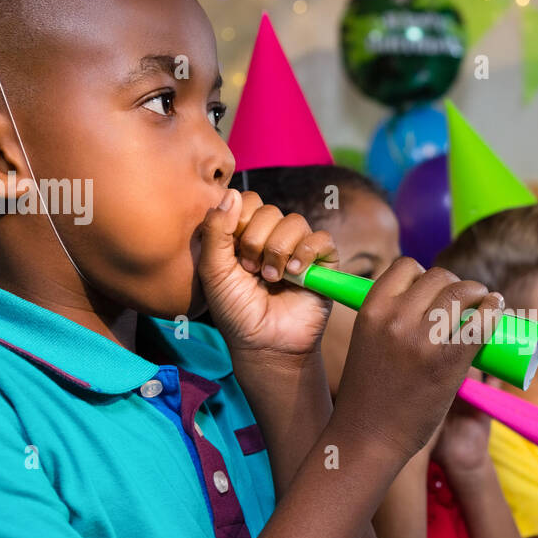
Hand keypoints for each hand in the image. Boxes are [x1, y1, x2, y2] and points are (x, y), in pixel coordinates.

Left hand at [197, 188, 336, 355]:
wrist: (265, 344)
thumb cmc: (236, 312)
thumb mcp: (213, 271)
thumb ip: (216, 231)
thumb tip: (231, 192)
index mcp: (244, 235)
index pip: (245, 201)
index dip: (239, 220)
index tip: (233, 253)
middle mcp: (272, 237)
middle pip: (268, 210)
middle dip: (256, 241)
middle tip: (252, 271)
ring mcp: (299, 248)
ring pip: (294, 221)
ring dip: (279, 250)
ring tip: (273, 278)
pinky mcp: (323, 262)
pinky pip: (321, 238)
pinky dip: (306, 253)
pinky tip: (295, 274)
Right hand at [332, 258, 503, 462]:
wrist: (368, 438)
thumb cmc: (370, 394)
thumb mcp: (368, 343)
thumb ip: (391, 320)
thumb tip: (430, 299)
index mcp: (371, 310)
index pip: (406, 266)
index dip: (424, 275)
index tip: (434, 291)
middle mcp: (395, 318)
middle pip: (439, 277)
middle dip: (455, 285)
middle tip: (464, 302)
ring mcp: (423, 339)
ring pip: (461, 292)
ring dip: (477, 294)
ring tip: (484, 304)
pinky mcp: (449, 360)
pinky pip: (481, 321)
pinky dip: (493, 310)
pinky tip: (496, 309)